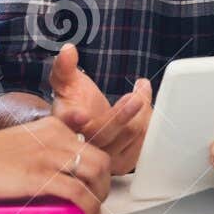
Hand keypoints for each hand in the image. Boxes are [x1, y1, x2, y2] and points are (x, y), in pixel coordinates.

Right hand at [0, 115, 111, 213]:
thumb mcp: (24, 145)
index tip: (105, 178)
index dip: (104, 163)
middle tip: (99, 197)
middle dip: (106, 182)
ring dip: (100, 194)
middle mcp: (55, 136)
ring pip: (95, 172)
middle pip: (101, 157)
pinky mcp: (38, 175)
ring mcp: (47, 154)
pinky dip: (87, 206)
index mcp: (52, 127)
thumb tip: (66, 176)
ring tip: (92, 208)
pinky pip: (77, 192)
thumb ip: (47, 152)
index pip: (92, 141)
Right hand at [49, 44, 151, 174]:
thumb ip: (64, 66)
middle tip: (139, 91)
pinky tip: (145, 107)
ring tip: (141, 90)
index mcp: (64, 126)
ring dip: (142, 109)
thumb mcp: (66, 82)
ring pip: (130, 135)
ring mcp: (104, 157)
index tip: (81, 114)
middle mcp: (83, 146)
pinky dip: (149, 120)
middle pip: (105, 132)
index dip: (73, 121)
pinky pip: (144, 143)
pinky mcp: (124, 163)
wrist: (89, 124)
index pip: (67, 126)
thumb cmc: (76, 101)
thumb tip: (68, 50)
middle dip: (123, 113)